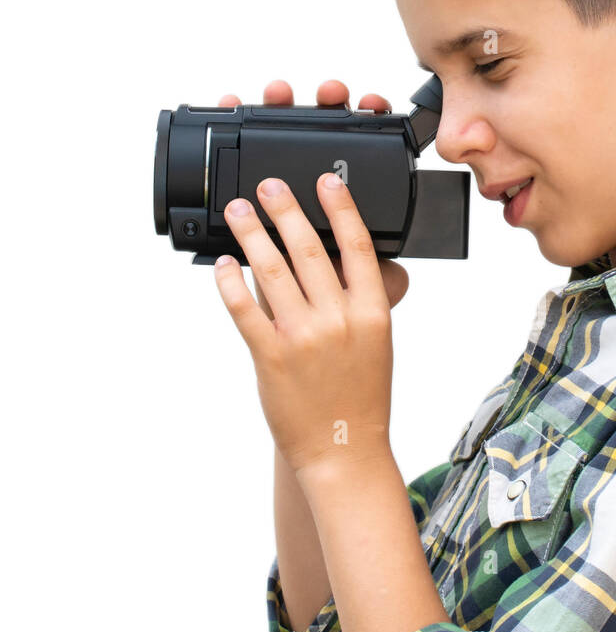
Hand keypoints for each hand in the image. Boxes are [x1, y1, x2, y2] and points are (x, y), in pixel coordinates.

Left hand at [213, 79, 398, 478]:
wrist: (343, 450)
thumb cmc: (360, 399)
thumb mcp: (375, 343)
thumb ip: (356, 301)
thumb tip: (332, 260)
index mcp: (372, 313)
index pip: (357, 247)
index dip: (341, 208)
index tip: (326, 182)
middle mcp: (339, 320)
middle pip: (309, 250)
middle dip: (285, 211)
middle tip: (268, 186)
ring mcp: (304, 338)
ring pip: (273, 272)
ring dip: (252, 234)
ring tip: (239, 212)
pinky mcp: (272, 357)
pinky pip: (244, 309)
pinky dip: (230, 282)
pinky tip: (223, 264)